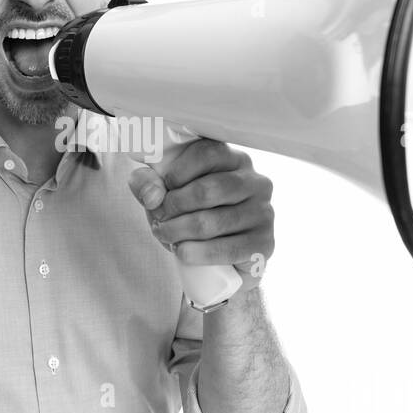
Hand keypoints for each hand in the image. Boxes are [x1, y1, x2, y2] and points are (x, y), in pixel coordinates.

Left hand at [128, 138, 274, 294]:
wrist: (220, 258)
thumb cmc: (193, 215)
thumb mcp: (167, 193)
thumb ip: (148, 183)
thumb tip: (152, 194)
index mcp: (235, 160)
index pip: (207, 153)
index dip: (178, 172)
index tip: (164, 187)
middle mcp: (256, 182)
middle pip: (208, 189)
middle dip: (174, 206)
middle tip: (159, 217)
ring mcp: (264, 213)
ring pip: (213, 221)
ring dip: (179, 231)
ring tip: (164, 235)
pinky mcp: (264, 243)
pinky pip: (227, 248)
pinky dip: (197, 252)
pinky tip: (182, 251)